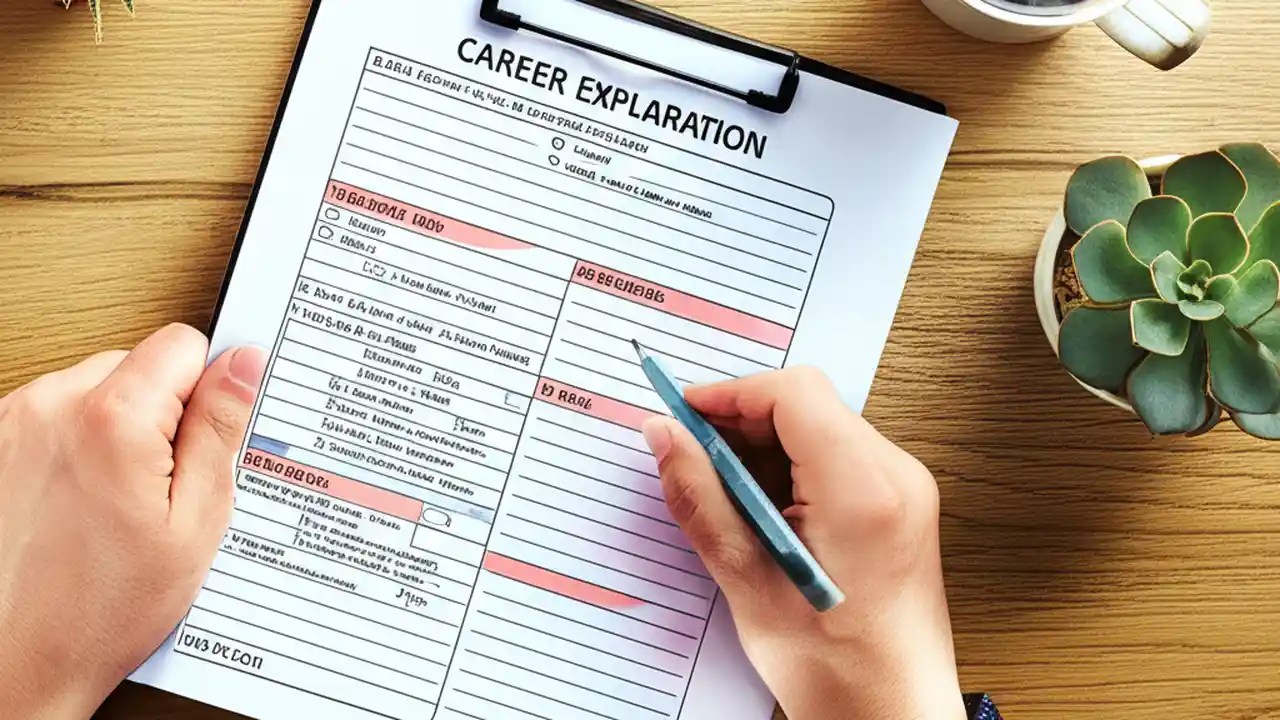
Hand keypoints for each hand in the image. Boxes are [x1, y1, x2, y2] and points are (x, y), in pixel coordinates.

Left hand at [0, 324, 264, 718]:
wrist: (17, 661)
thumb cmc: (102, 610)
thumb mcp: (196, 521)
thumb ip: (219, 431)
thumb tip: (242, 365)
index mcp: (112, 420)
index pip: (184, 345)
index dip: (210, 389)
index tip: (210, 435)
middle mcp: (52, 407)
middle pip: (139, 364)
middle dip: (164, 412)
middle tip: (167, 485)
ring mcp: (14, 424)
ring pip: (98, 388)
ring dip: (119, 428)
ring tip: (122, 500)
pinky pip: (59, 415)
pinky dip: (80, 445)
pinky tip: (87, 502)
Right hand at [641, 368, 963, 719]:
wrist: (892, 714)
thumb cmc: (838, 667)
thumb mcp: (747, 580)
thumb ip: (701, 498)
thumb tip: (665, 436)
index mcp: (865, 489)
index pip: (794, 394)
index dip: (731, 394)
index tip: (685, 413)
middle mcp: (896, 476)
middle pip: (807, 405)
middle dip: (742, 423)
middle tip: (692, 458)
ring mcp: (904, 488)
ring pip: (819, 428)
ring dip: (763, 449)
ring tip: (726, 499)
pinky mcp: (899, 503)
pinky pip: (836, 457)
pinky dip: (789, 470)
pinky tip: (761, 513)